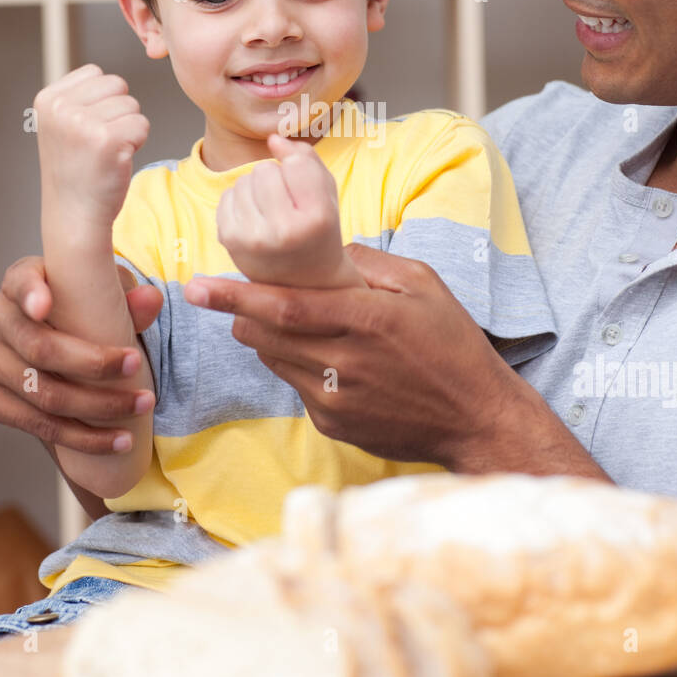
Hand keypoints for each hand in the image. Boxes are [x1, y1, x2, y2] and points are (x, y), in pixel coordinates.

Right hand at [0, 255, 162, 457]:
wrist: (66, 346)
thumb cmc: (87, 310)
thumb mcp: (108, 295)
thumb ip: (129, 298)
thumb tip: (151, 300)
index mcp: (22, 281)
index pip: (20, 283)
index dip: (31, 294)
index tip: (46, 306)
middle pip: (39, 348)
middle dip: (92, 364)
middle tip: (138, 367)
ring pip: (40, 393)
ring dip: (95, 408)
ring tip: (139, 409)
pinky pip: (31, 424)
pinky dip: (78, 437)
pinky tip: (113, 441)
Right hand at [34, 63, 149, 234]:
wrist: (75, 214)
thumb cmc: (76, 169)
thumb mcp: (61, 125)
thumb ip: (77, 97)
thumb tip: (103, 75)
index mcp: (48, 99)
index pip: (96, 73)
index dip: (103, 100)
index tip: (86, 130)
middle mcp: (61, 108)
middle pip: (117, 84)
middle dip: (118, 111)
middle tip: (100, 142)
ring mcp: (82, 123)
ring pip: (132, 104)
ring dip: (128, 128)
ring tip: (107, 151)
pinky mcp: (107, 140)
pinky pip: (142, 124)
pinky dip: (138, 142)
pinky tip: (116, 160)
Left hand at [183, 242, 609, 479]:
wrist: (476, 417)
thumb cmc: (454, 344)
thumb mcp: (424, 284)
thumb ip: (371, 261)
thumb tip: (326, 250)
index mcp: (367, 320)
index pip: (285, 306)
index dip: (237, 296)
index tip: (199, 285)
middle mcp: (345, 363)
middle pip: (266, 337)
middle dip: (238, 314)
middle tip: (217, 294)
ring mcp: (336, 400)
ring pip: (275, 361)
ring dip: (262, 338)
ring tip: (271, 320)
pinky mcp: (333, 425)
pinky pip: (295, 387)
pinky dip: (293, 366)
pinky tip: (318, 356)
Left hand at [216, 133, 364, 288]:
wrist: (303, 281)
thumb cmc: (318, 231)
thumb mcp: (327, 192)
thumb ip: (305, 158)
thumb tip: (272, 139)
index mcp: (316, 218)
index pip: (295, 163)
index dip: (299, 170)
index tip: (306, 195)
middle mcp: (283, 231)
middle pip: (265, 170)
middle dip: (275, 179)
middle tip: (287, 207)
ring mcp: (251, 238)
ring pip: (243, 180)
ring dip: (255, 190)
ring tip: (271, 215)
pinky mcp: (228, 240)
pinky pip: (227, 195)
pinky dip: (240, 202)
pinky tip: (255, 222)